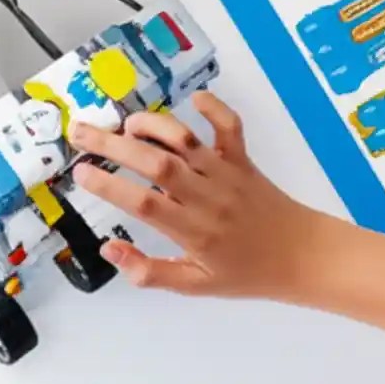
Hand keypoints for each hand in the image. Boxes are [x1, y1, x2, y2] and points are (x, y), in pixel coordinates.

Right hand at [68, 92, 339, 300]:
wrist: (304, 257)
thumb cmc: (246, 273)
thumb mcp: (195, 285)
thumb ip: (150, 272)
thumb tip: (109, 250)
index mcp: (193, 232)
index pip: (143, 204)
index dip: (109, 187)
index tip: (80, 173)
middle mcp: (207, 197)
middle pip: (156, 164)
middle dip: (113, 146)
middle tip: (80, 133)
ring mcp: (226, 174)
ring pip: (186, 141)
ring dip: (152, 126)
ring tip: (124, 124)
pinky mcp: (243, 160)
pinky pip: (230, 128)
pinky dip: (214, 107)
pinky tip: (193, 98)